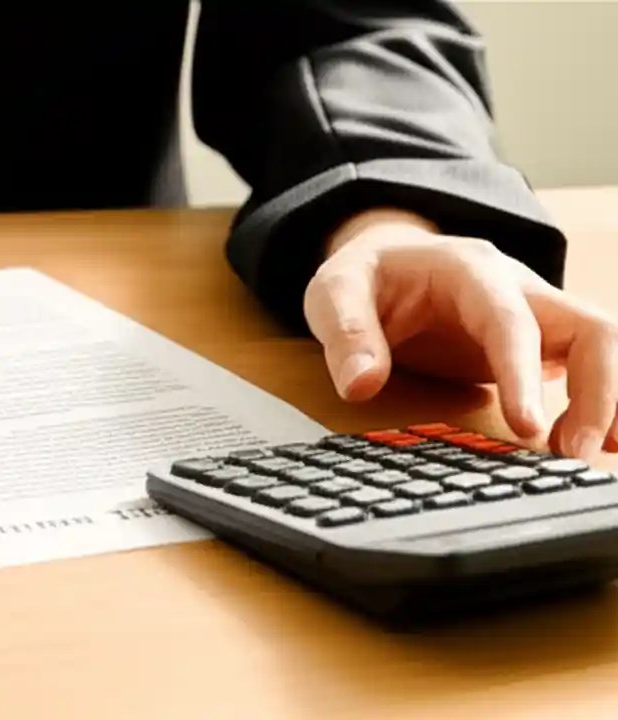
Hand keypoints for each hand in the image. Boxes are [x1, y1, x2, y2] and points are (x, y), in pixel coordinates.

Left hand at [304, 207, 617, 459]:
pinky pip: (589, 367)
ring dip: (609, 400)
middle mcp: (518, 287)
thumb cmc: (365, 275)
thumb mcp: (334, 291)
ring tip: (583, 456)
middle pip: (592, 328)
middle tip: (574, 454)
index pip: (510, 320)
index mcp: (470, 270)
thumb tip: (361, 386)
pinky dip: (599, 402)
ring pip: (603, 346)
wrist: (388, 258)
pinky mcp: (539, 342)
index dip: (522, 374)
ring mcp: (536, 314)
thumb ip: (346, 334)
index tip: (528, 428)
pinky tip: (585, 444)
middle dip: (599, 391)